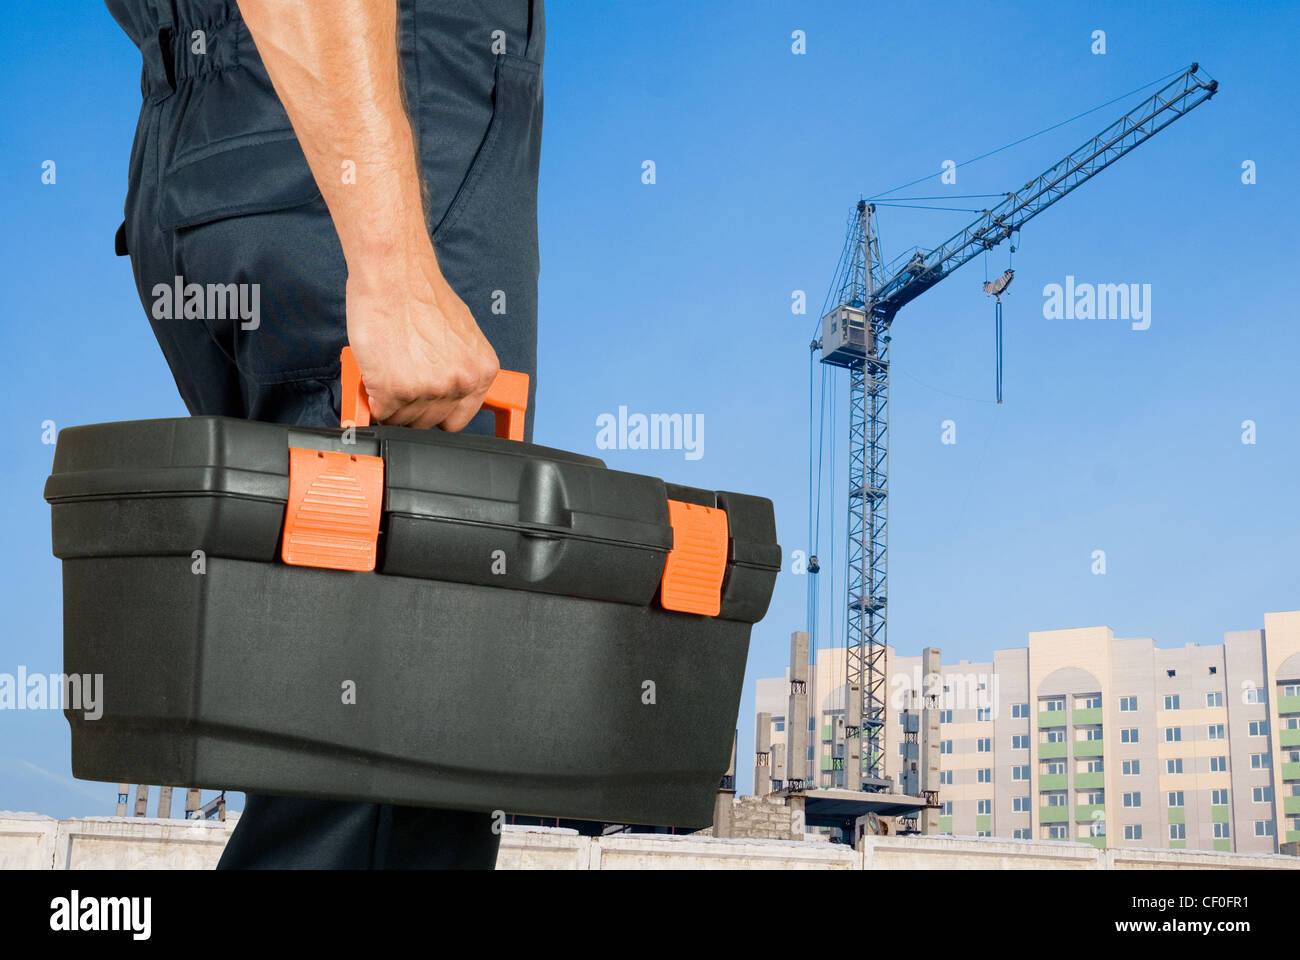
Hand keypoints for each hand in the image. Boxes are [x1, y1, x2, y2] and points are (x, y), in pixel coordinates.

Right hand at [345, 239, 498, 430]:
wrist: (394, 275)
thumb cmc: (419, 295)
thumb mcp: (461, 336)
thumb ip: (457, 368)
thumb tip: (446, 388)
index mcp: (481, 371)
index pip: (460, 418)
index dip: (437, 412)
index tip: (424, 408)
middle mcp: (460, 383)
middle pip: (430, 422)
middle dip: (411, 408)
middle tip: (399, 383)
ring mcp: (429, 389)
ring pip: (403, 420)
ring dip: (391, 404)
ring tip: (387, 373)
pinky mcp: (395, 390)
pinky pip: (380, 413)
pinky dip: (371, 400)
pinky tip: (373, 378)